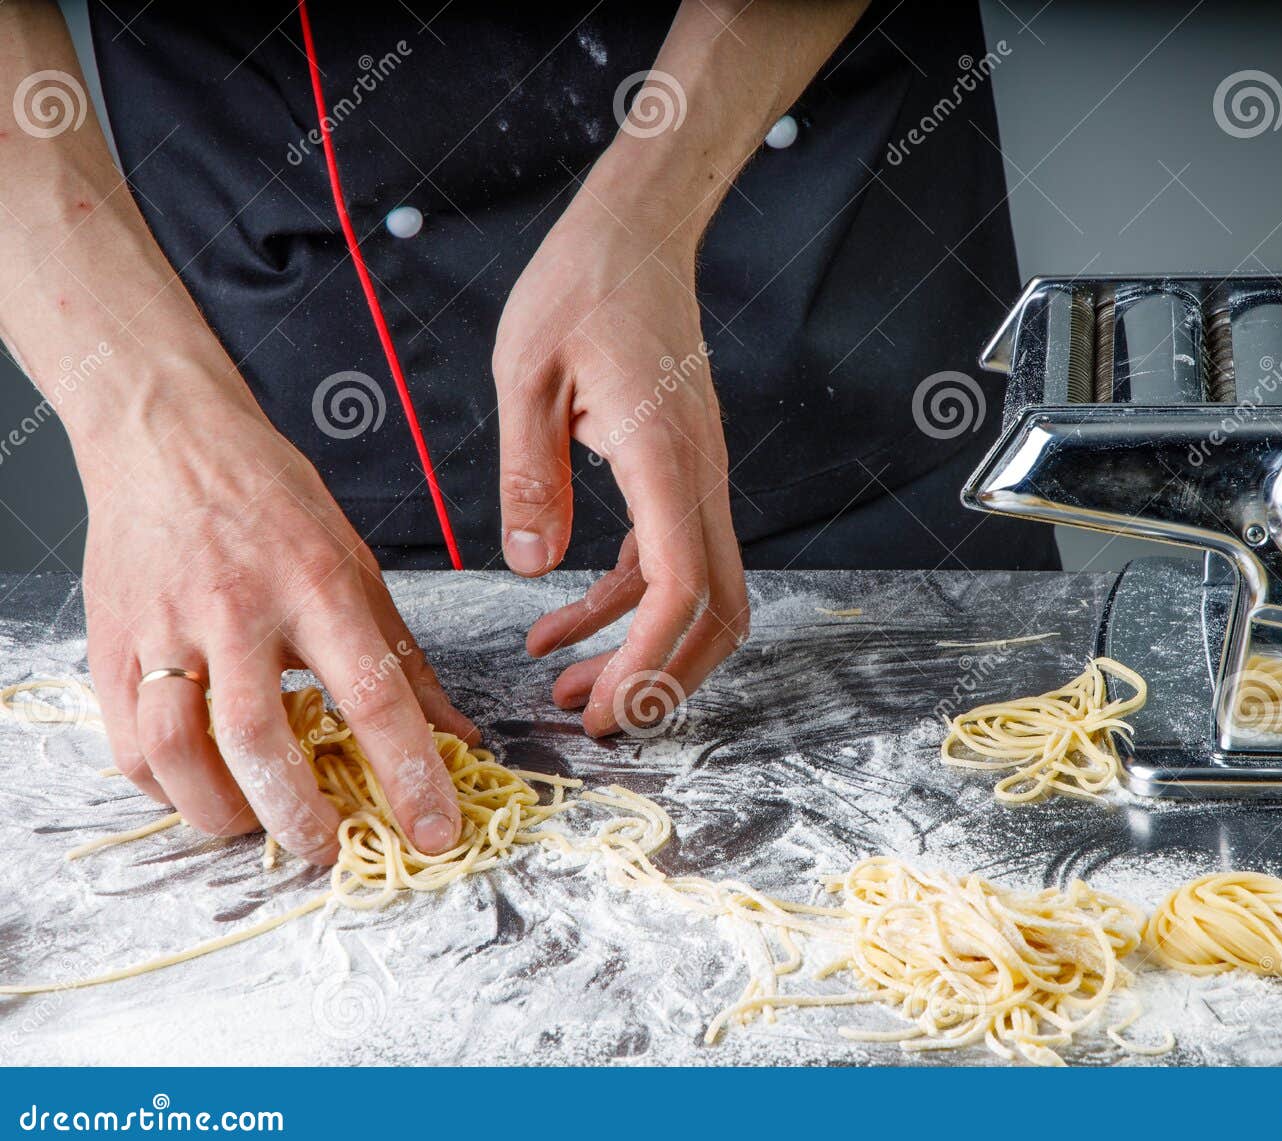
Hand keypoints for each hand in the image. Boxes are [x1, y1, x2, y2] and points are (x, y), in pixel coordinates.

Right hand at [77, 365, 476, 863]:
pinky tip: (204, 789)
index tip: (435, 833)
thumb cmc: (272, 501)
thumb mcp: (357, 567)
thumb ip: (406, 662)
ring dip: (223, 810)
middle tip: (331, 848)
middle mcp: (237, 609)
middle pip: (258, 737)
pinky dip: (167, 788)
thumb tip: (458, 738)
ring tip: (262, 827)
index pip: (373, 696)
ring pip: (177, 750)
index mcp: (316, 586)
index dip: (409, 775)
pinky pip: (128, 743)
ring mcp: (164, 628)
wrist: (168, 439)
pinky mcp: (111, 645)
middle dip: (300, 815)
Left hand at [492, 194, 748, 735]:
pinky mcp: (678, 478)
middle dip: (664, 680)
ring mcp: (697, 481)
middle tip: (595, 723)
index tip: (603, 707)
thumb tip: (528, 568)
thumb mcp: (526, 375)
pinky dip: (620, 607)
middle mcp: (698, 478)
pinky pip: (664, 562)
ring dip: (644, 653)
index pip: (681, 585)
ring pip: (700, 597)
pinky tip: (556, 625)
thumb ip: (527, 475)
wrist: (635, 238)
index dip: (649, 659)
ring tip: (566, 690)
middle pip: (716, 612)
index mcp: (664, 457)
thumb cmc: (581, 290)